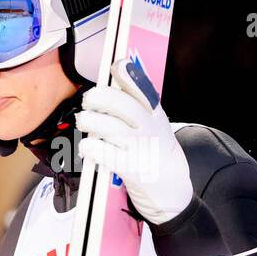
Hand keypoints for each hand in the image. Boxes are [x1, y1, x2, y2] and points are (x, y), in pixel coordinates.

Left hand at [76, 57, 192, 224]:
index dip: (129, 74)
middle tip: (88, 100)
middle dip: (100, 98)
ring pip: (110, 127)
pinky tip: (87, 146)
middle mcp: (149, 128)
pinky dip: (92, 147)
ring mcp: (141, 148)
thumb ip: (138, 104)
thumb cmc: (156, 152)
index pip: (143, 89)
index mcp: (155, 114)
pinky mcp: (131, 168)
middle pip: (122, 105)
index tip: (116, 65)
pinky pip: (106, 153)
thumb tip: (113, 81)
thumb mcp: (155, 124)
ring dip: (90, 121)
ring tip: (83, 120)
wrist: (173, 190)